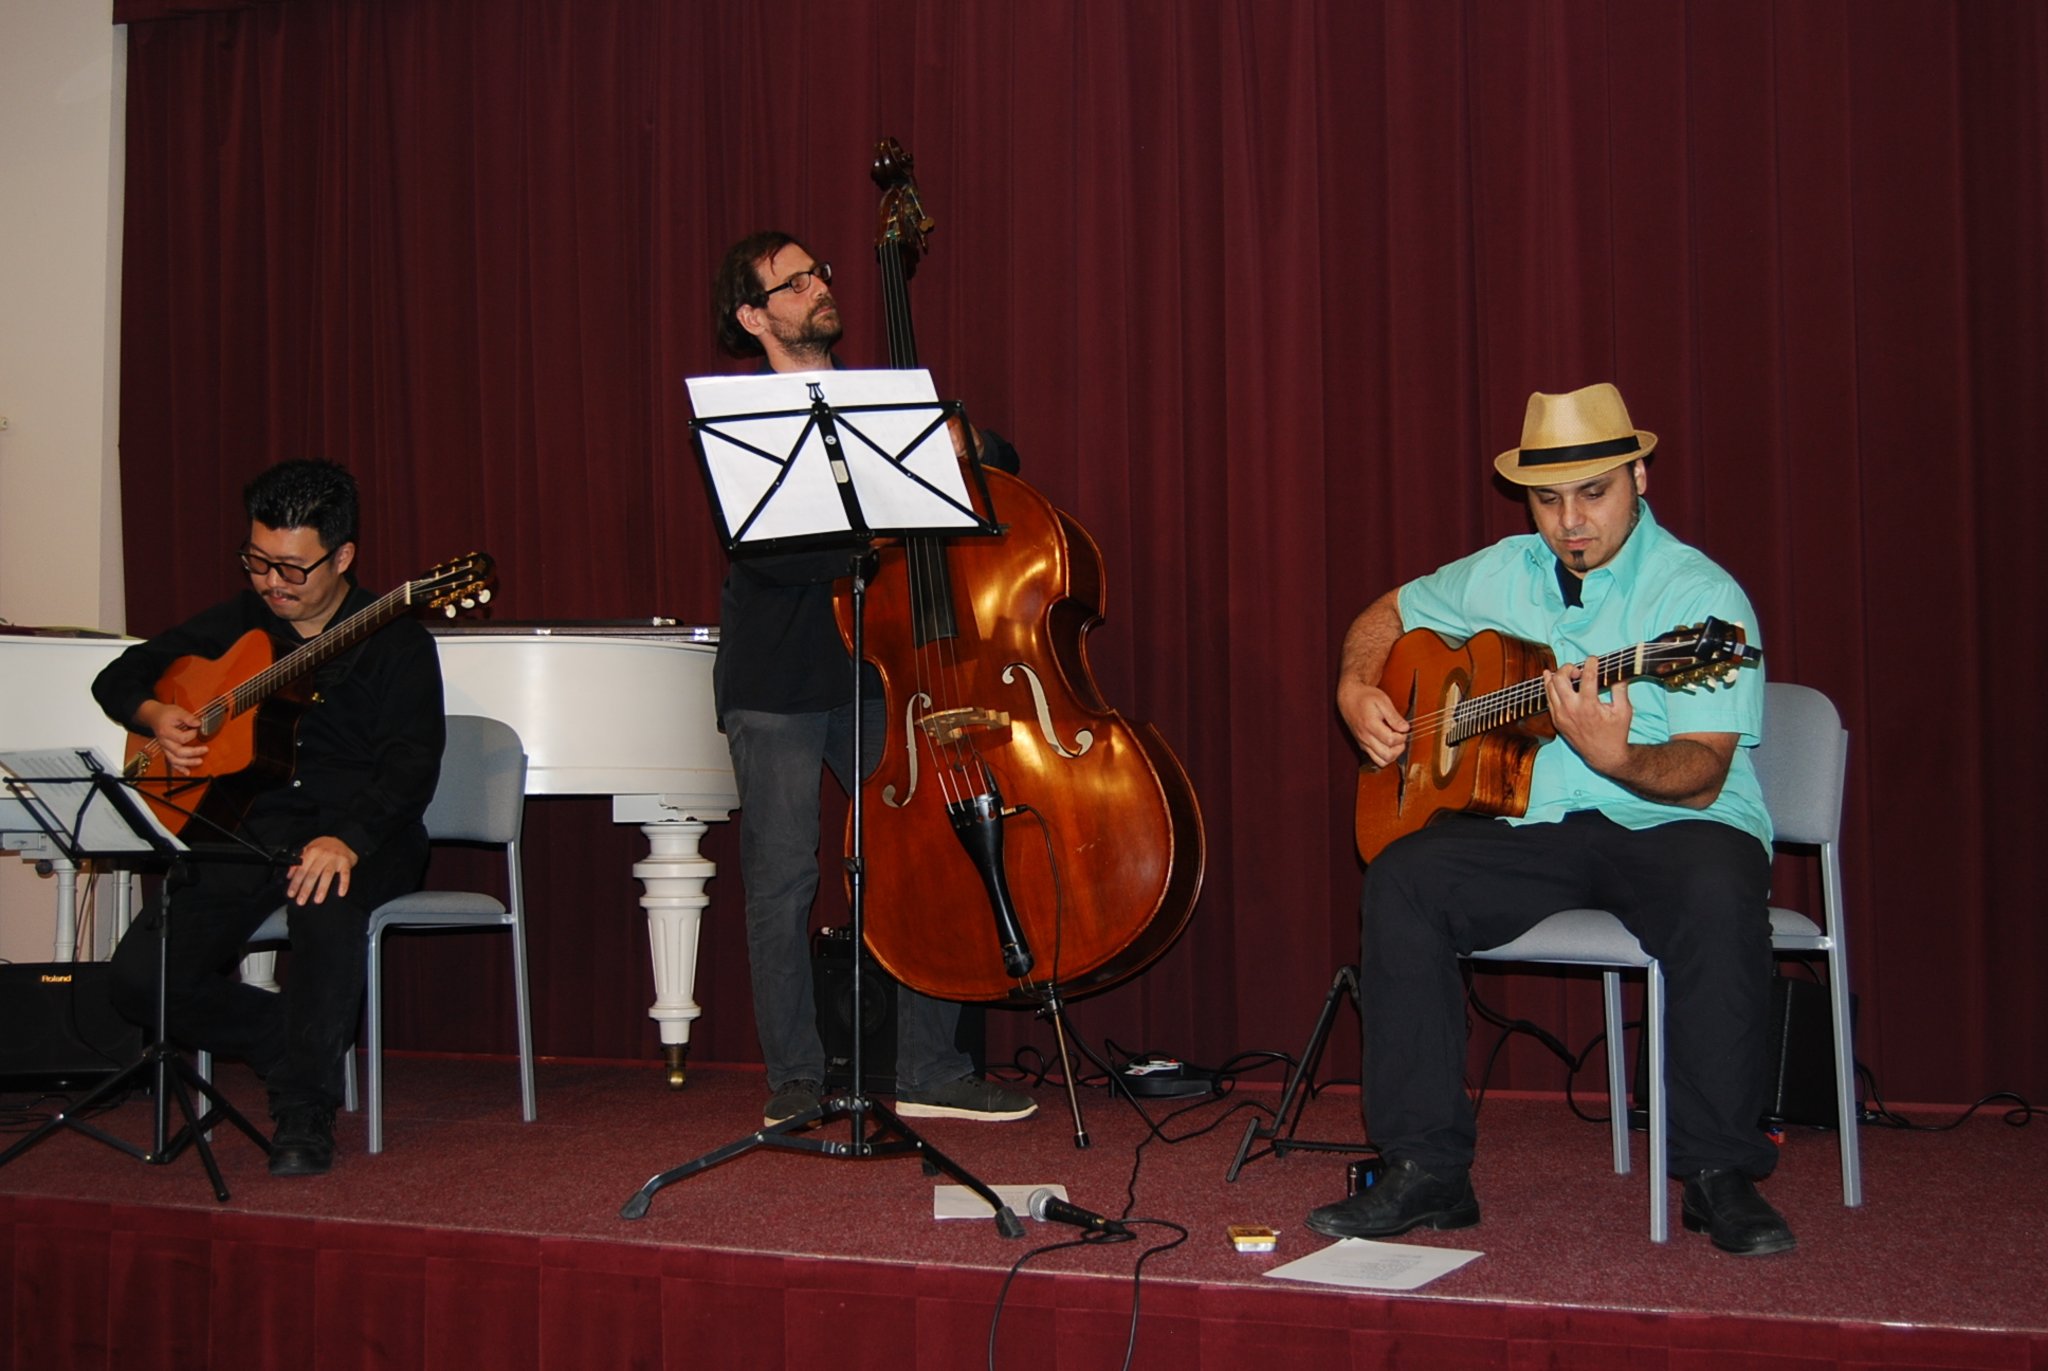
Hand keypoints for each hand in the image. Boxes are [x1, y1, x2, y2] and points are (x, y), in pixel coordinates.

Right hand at [138, 700, 208, 774]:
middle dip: (193, 752)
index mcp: (166, 731)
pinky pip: (171, 762)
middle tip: (206, 749)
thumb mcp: (177, 711)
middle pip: (178, 752)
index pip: (181, 738)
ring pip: (174, 760)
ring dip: (188, 763)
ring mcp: (165, 748)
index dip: (192, 735)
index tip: (197, 729)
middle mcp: (164, 742)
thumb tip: (199, 723)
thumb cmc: (166, 714)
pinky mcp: (167, 750)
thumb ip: (188, 717)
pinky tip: (187, 772)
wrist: (154, 716)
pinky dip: (179, 769)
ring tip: (200, 761)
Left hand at [287, 835, 357, 905]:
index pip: (301, 870)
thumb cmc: (323, 847)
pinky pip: (345, 874)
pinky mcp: (346, 862)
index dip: (296, 883)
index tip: (291, 894)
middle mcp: (323, 855)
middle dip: (306, 889)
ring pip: (327, 875)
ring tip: (317, 900)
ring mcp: (335, 859)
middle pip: (313, 874)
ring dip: (322, 889)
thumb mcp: (308, 850)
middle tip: (301, 901)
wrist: (342, 839)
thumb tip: (289, 876)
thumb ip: (298, 862)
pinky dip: (344, 884)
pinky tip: (341, 893)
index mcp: (311, 852)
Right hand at [1339, 679, 1410, 768]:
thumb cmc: (1365, 697)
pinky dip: (1385, 755)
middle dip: (1399, 748)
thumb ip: (1394, 716)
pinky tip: (1387, 744)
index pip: (1391, 740)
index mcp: (1370, 725)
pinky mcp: (1362, 745)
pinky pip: (1375, 758)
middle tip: (1401, 737)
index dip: (1402, 737)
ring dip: (1392, 755)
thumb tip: (1405, 728)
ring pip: (1381, 761)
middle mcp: (1365, 737)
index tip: (1404, 729)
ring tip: (1395, 742)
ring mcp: (1363, 743)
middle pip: (1387, 755)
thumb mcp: (1382, 701)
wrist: (1348, 698)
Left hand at [1544, 654, 1633, 775]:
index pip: (1586, 677)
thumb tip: (1618, 672)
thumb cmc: (1616, 732)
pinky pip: (1548, 699)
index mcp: (1588, 706)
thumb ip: (1620, 689)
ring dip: (1557, 676)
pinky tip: (1554, 681)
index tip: (1593, 658)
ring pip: (1549, 688)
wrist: (1603, 755)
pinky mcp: (1556, 720)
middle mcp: (1571, 709)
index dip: (1590, 663)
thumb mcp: (1624, 710)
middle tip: (1578, 670)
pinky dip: (1551, 688)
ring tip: (1568, 674)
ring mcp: (1560, 716)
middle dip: (1568, 668)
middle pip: (1559, 678)